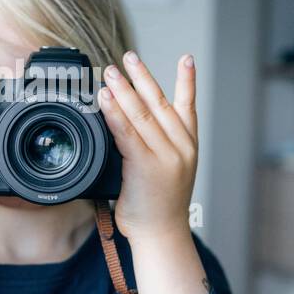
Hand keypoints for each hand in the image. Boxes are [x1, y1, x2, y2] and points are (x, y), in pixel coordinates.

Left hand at [97, 51, 197, 244]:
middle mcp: (180, 148)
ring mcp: (164, 156)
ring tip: (109, 73)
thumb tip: (130, 120)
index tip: (186, 58)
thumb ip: (155, 145)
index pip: (188, 107)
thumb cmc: (159, 205)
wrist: (161, 235)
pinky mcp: (145, 166)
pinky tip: (105, 100)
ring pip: (141, 114)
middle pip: (160, 104)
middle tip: (127, 58)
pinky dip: (114, 114)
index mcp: (188, 147)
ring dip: (123, 90)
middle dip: (142, 78)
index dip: (187, 81)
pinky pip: (127, 133)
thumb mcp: (168, 170)